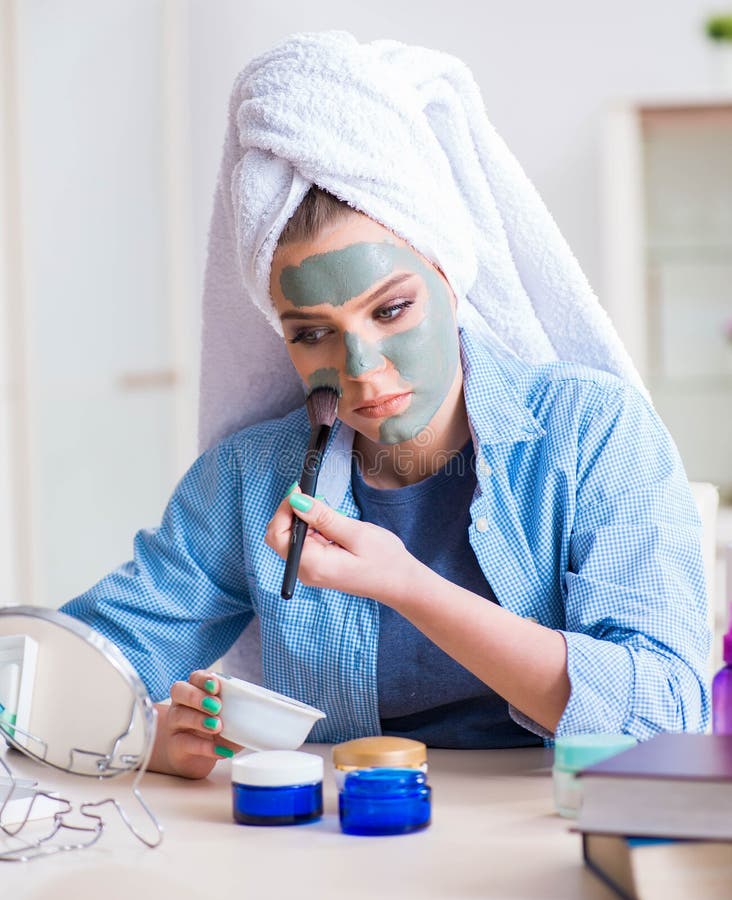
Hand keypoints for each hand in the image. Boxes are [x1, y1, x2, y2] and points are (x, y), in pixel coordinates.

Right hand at [148, 671, 240, 778]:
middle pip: (179, 690)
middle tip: (217, 706)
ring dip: (199, 720)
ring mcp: (175, 725)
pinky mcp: (175, 746)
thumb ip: (242, 712)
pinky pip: (184, 743)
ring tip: (218, 727)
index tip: (216, 685)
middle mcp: (181, 704)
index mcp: (196, 690)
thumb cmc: (216, 732)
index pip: (195, 677)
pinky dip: (204, 747)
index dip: (204, 679)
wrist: (198, 759)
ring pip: (179, 715)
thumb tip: (265, 713)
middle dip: (197, 696)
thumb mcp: (230, 719)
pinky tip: (221, 751)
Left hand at [264, 489, 416, 603]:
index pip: (278, 534)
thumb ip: (323, 517)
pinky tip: (330, 524)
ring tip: (328, 512)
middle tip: (314, 497)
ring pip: (291, 538)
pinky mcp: (318, 567)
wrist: (400, 583)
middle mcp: (306, 571)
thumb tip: (297, 501)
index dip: (284, 509)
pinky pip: (304, 544)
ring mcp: (311, 571)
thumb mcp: (355, 533)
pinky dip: (311, 529)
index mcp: (312, 564)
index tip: (300, 489)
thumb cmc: (384, 560)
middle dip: (291, 513)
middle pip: (280, 537)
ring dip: (303, 520)